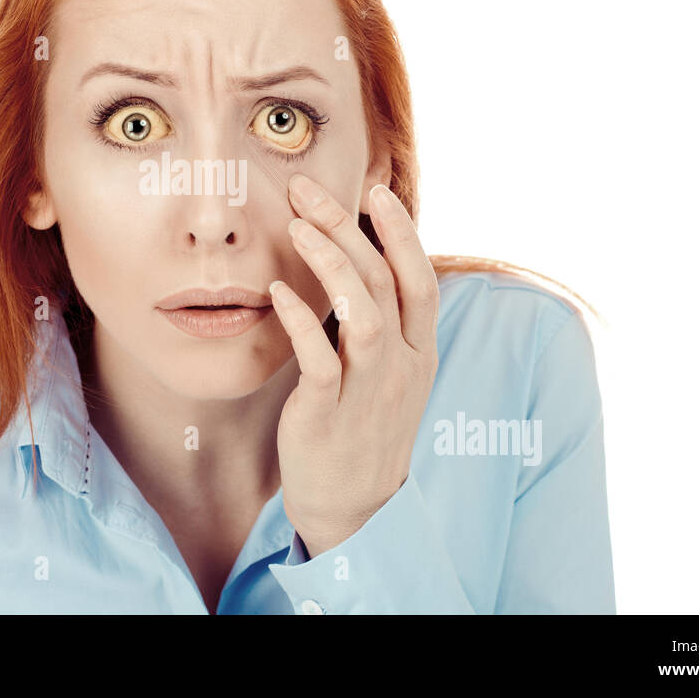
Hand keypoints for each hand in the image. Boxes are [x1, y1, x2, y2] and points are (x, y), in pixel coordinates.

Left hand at [270, 173, 439, 557]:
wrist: (355, 507)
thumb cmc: (363, 428)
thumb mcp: (390, 373)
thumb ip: (382, 322)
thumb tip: (357, 264)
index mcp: (420, 353)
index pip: (420, 280)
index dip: (401, 233)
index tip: (375, 190)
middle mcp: (400, 367)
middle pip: (383, 282)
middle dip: (347, 228)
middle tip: (308, 189)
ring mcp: (367, 391)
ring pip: (362, 313)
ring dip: (330, 264)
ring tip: (297, 226)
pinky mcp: (328, 414)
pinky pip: (320, 360)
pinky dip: (301, 321)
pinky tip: (279, 291)